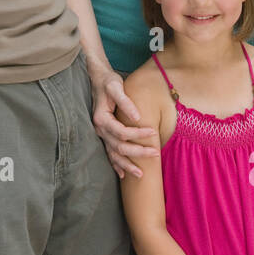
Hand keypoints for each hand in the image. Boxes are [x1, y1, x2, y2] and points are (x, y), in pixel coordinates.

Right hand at [89, 62, 158, 178]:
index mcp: (102, 119)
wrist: (98, 79)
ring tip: (141, 174)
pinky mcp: (104, 135)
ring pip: (113, 155)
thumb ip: (125, 101)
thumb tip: (137, 117)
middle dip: (137, 153)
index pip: (122, 132)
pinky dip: (116, 164)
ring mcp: (101, 134)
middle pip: (119, 147)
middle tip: (155, 154)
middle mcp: (99, 129)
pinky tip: (122, 174)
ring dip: (127, 165)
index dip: (138, 134)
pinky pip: (109, 153)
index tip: (154, 132)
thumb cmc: (108, 82)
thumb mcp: (116, 87)